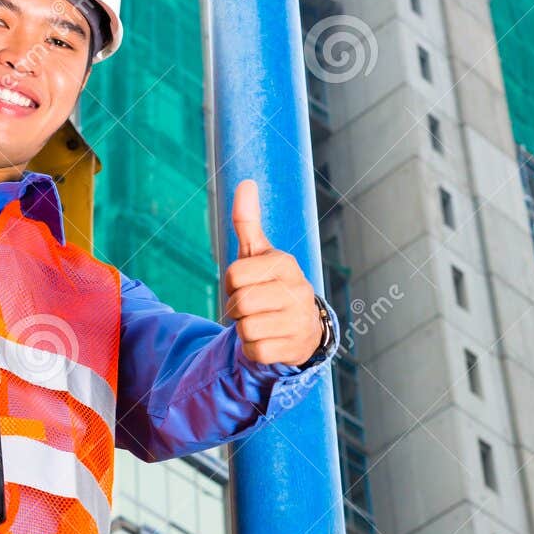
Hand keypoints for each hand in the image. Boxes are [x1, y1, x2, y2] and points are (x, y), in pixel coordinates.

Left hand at [223, 179, 322, 367]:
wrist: (302, 326)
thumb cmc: (272, 284)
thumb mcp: (259, 254)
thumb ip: (248, 221)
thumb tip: (246, 182)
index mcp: (285, 264)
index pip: (234, 276)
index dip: (231, 284)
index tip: (245, 285)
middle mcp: (297, 290)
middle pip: (239, 304)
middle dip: (236, 309)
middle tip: (252, 307)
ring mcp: (299, 321)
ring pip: (245, 329)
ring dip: (244, 329)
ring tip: (261, 322)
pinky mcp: (294, 348)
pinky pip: (255, 351)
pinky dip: (253, 349)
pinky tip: (268, 339)